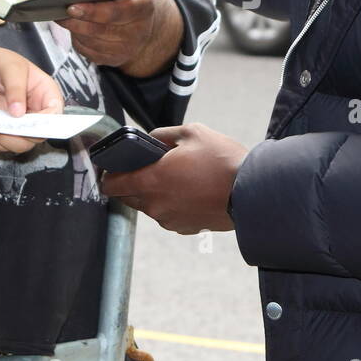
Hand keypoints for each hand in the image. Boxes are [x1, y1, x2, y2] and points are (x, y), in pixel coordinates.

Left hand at [0, 45, 63, 153]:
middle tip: (7, 125)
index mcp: (46, 94)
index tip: (29, 122)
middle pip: (40, 135)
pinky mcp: (7, 131)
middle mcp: (37, 112)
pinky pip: (4, 146)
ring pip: (23, 144)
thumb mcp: (10, 68)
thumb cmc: (0, 63)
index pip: (56, 113)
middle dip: (23, 133)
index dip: (46, 122)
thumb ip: (16, 88)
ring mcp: (22, 123)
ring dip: (7, 139)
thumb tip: (18, 112)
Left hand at [58, 0, 183, 74]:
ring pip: (91, 42)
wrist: (148, 24)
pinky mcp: (114, 60)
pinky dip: (77, 40)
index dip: (92, 10)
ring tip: (62, 17)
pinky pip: (88, 52)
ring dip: (74, 30)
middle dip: (76, 21)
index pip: (115, 11)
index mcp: (143, 7)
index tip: (72, 6)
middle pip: (99, 29)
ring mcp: (126, 49)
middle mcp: (137, 32)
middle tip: (59, 11)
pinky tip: (73, 28)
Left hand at [100, 123, 247, 232]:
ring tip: (174, 178)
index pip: (111, 185)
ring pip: (149, 206)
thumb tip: (151, 139)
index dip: (107, 175)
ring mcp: (169, 219)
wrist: (252, 192)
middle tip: (144, 168)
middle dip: (130, 184)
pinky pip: (167, 215)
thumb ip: (164, 135)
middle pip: (127, 198)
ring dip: (152, 194)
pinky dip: (170, 204)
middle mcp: (155, 204)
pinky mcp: (184, 228)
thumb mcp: (193, 133)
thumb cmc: (223, 161)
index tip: (111, 168)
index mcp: (151, 179)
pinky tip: (188, 192)